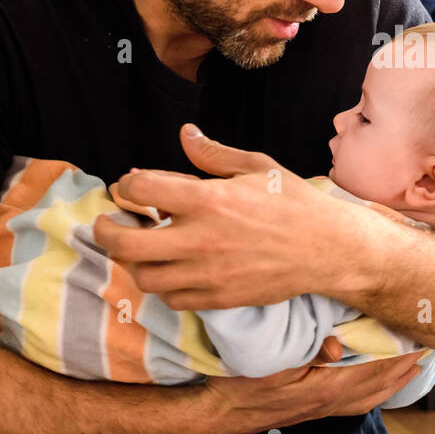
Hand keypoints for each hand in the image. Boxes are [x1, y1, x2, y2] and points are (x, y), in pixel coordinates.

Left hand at [92, 124, 370, 309]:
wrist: (327, 249)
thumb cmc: (294, 203)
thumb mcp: (257, 166)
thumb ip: (213, 154)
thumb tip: (185, 134)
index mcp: (209, 199)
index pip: (140, 188)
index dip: (127, 185)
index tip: (130, 186)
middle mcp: (200, 239)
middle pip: (125, 243)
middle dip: (107, 231)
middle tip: (111, 223)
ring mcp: (207, 273)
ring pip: (143, 276)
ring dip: (134, 261)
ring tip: (144, 247)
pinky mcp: (217, 298)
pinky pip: (170, 298)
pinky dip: (162, 284)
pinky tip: (171, 269)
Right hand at [190, 345, 423, 433]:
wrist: (223, 413)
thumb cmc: (243, 383)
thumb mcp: (270, 362)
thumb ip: (305, 352)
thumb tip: (338, 344)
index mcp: (326, 387)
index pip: (374, 367)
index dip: (399, 350)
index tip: (419, 332)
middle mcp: (333, 400)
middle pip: (381, 381)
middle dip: (407, 361)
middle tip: (428, 339)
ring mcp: (326, 407)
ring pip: (374, 393)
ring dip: (397, 377)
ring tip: (417, 360)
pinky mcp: (318, 408)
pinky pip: (360, 401)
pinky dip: (379, 390)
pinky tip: (384, 384)